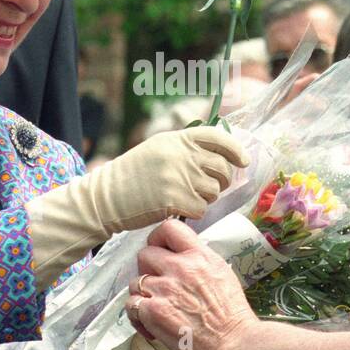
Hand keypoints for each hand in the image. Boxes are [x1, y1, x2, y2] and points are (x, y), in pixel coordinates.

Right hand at [24, 125, 248, 285]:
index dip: (235, 149)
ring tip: (186, 197)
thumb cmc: (131, 176)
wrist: (106, 197)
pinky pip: (202, 208)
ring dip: (206, 198)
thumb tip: (221, 156)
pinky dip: (195, 211)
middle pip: (221, 168)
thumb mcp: (157, 150)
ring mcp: (179, 176)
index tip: (243, 161)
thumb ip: (186, 149)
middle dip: (221, 181)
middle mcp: (181, 155)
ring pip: (214, 191)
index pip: (218, 137)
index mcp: (177, 139)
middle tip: (209, 187)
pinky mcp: (176, 199)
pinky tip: (179, 208)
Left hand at [128, 219, 257, 349]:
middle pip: (145, 254)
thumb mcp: (222, 273)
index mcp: (199, 256)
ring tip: (156, 309)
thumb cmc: (232, 315)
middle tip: (157, 285)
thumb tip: (181, 257)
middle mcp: (180, 268)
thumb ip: (199, 261)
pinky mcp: (153, 311)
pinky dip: (137, 316)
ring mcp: (164, 289)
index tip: (160, 249)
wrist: (234, 344)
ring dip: (143, 295)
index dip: (158, 238)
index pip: (169, 228)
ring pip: (135, 282)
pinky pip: (131, 305)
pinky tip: (151, 326)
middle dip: (147, 269)